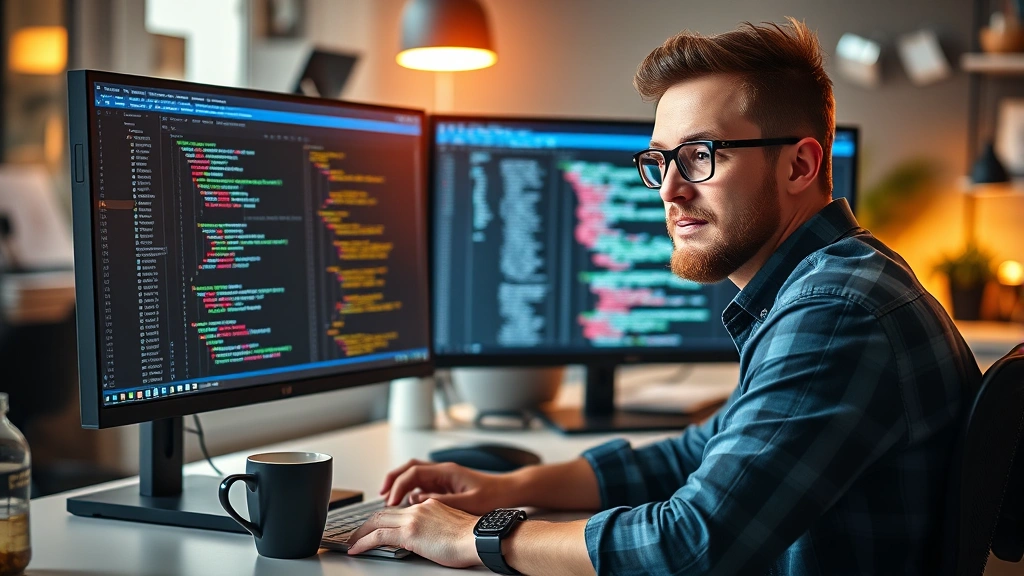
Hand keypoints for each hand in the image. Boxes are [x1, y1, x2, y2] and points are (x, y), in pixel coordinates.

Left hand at [347, 498, 481, 567]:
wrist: (479, 537)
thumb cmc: (472, 538)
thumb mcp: (451, 527)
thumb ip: (436, 527)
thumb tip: (428, 538)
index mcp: (429, 505)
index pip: (399, 511)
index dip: (384, 519)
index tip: (376, 527)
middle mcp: (418, 508)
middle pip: (383, 514)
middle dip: (366, 525)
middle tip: (356, 535)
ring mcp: (413, 519)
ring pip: (376, 522)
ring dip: (360, 533)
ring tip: (351, 543)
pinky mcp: (409, 532)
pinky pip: (378, 536)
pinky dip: (363, 542)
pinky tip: (356, 549)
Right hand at [380, 459, 518, 514]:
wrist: (509, 491)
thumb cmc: (493, 495)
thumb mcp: (468, 503)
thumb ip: (443, 502)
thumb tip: (419, 501)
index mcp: (447, 471)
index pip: (414, 472)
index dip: (399, 486)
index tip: (390, 501)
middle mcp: (443, 471)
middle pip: (410, 469)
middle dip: (393, 480)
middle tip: (382, 496)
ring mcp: (444, 477)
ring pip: (414, 475)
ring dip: (400, 484)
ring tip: (389, 500)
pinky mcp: (446, 485)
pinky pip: (422, 484)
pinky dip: (410, 491)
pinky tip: (407, 503)